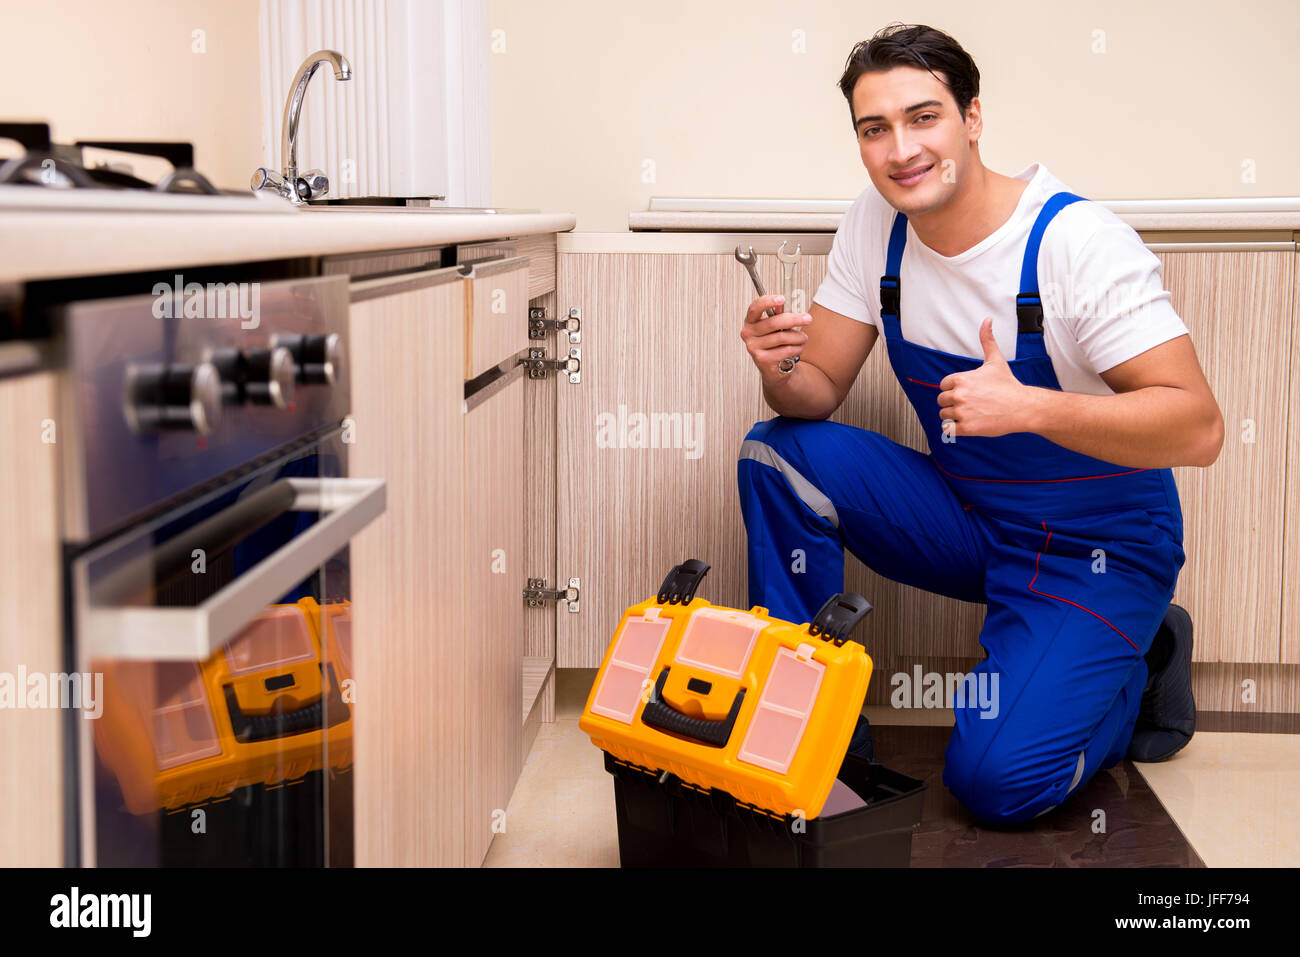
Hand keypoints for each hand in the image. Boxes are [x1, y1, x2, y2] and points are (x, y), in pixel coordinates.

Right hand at [741, 294, 810, 379]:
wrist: (774, 366)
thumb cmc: (776, 342)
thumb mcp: (776, 326)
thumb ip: (778, 315)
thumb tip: (781, 306)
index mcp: (751, 321)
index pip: (755, 307)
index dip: (768, 302)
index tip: (782, 299)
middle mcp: (748, 333)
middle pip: (773, 322)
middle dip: (794, 319)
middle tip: (808, 318)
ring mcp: (753, 347)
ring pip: (782, 337)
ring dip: (798, 337)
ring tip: (803, 338)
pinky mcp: (762, 359)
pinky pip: (785, 350)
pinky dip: (796, 348)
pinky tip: (798, 348)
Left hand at [936, 318, 1026, 436]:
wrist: (1023, 407)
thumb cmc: (1008, 385)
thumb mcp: (995, 360)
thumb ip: (987, 339)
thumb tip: (987, 320)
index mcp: (961, 379)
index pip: (943, 385)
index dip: (954, 389)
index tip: (969, 391)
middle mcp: (959, 395)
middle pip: (941, 400)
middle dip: (953, 403)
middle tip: (971, 403)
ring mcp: (962, 412)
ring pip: (944, 415)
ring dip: (954, 416)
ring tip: (972, 412)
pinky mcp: (966, 427)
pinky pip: (948, 429)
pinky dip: (955, 428)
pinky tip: (969, 422)